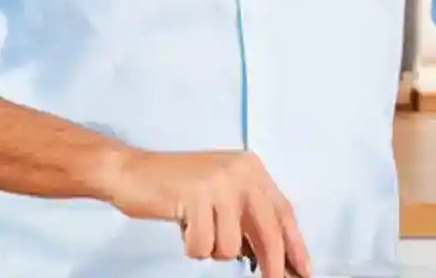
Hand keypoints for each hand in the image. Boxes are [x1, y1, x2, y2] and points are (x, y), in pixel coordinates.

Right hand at [96, 147, 311, 277]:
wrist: (132, 171)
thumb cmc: (177, 188)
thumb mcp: (222, 194)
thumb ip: (248, 217)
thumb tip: (274, 258)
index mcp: (252, 169)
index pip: (283, 212)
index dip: (295, 245)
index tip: (304, 270)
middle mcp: (240, 172)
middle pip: (268, 231)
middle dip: (271, 265)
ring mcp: (218, 183)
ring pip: (230, 246)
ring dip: (211, 248)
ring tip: (197, 228)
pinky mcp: (195, 196)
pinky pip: (202, 246)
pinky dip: (191, 246)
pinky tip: (183, 226)